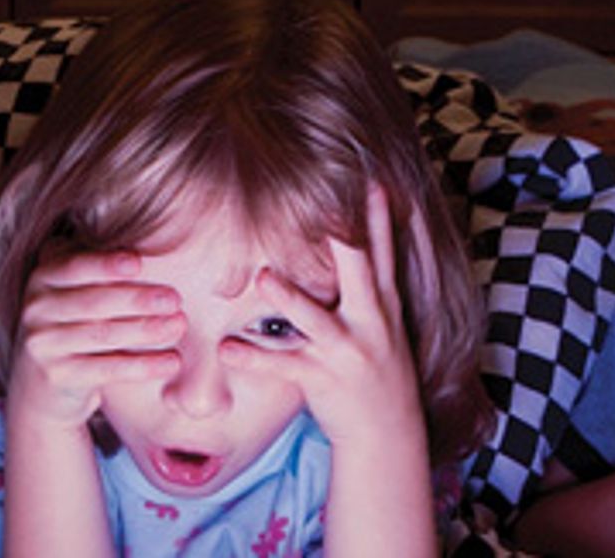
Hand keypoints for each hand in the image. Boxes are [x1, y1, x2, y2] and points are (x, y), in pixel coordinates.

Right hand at [7, 251, 184, 429]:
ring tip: (179, 325)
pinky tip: (173, 361)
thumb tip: (156, 244)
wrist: (46, 381)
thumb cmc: (77, 322)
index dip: (106, 265)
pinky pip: (107, 369)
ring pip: (102, 335)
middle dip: (137, 299)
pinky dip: (143, 366)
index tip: (138, 263)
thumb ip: (103, 268)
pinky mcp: (58, 376)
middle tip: (175, 299)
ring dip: (146, 330)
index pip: (75, 267)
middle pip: (93, 302)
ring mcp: (43, 344)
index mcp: (44, 278)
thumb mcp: (80, 289)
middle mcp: (36, 309)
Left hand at [221, 186, 425, 448]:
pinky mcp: (323, 380)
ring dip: (289, 298)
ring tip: (263, 277)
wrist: (388, 434)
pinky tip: (226, 348)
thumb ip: (366, 282)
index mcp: (383, 304)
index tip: (369, 178)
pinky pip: (283, 367)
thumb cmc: (375, 368)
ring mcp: (347, 352)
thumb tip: (352, 236)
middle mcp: (370, 323)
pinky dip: (252, 358)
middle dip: (344, 238)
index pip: (382, 250)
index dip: (377, 215)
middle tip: (327, 202)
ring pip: (316, 320)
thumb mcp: (382, 322)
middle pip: (359, 272)